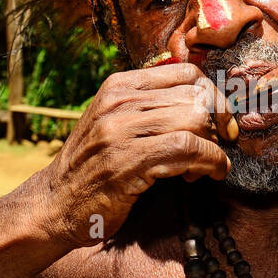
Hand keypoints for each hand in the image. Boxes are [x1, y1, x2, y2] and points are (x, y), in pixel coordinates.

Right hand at [39, 64, 236, 247]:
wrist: (55, 204)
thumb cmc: (93, 167)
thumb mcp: (115, 122)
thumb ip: (151, 107)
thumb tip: (206, 103)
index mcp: (119, 85)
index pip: (187, 73)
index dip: (215, 96)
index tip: (222, 121)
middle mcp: (119, 102)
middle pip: (197, 95)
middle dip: (219, 122)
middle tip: (219, 145)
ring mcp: (121, 130)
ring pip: (196, 118)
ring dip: (215, 146)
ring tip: (208, 165)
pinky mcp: (128, 161)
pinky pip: (188, 149)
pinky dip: (211, 162)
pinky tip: (209, 174)